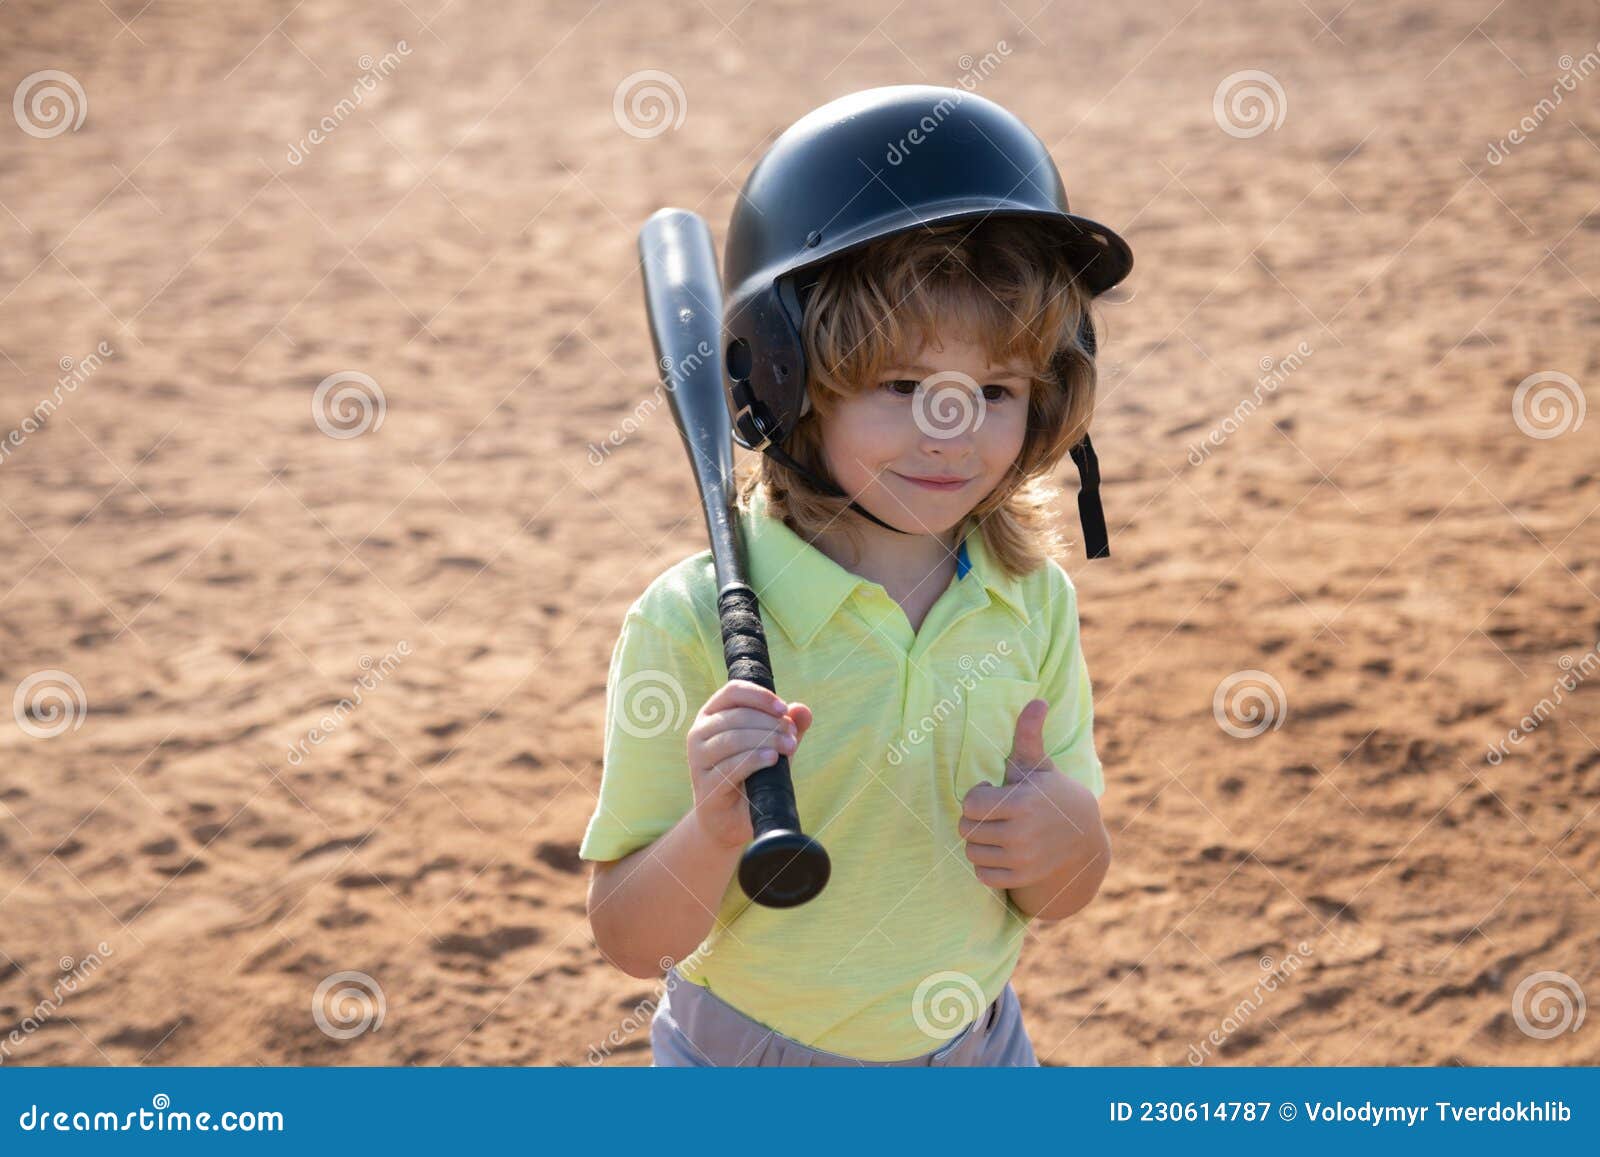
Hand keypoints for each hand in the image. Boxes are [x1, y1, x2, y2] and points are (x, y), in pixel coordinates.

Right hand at [685, 679, 812, 850]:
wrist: (731, 820)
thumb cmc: (752, 777)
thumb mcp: (773, 748)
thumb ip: (787, 728)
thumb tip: (803, 710)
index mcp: (713, 716)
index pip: (732, 692)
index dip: (759, 696)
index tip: (784, 708)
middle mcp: (699, 733)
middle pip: (736, 716)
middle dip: (769, 723)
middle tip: (792, 735)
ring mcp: (698, 760)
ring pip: (732, 738)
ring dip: (765, 740)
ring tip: (789, 747)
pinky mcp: (705, 785)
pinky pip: (730, 766)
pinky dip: (754, 760)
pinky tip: (772, 759)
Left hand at [957, 699, 1100, 888]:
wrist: (1082, 836)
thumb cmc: (1051, 793)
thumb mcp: (1038, 764)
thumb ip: (1029, 734)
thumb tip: (1038, 700)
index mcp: (1021, 802)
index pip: (969, 802)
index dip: (976, 794)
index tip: (990, 789)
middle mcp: (1021, 834)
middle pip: (966, 828)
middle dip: (974, 818)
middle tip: (992, 812)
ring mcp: (1022, 859)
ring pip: (971, 852)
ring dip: (978, 842)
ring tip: (997, 830)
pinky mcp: (1021, 878)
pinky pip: (982, 875)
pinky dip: (985, 865)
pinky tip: (1000, 850)